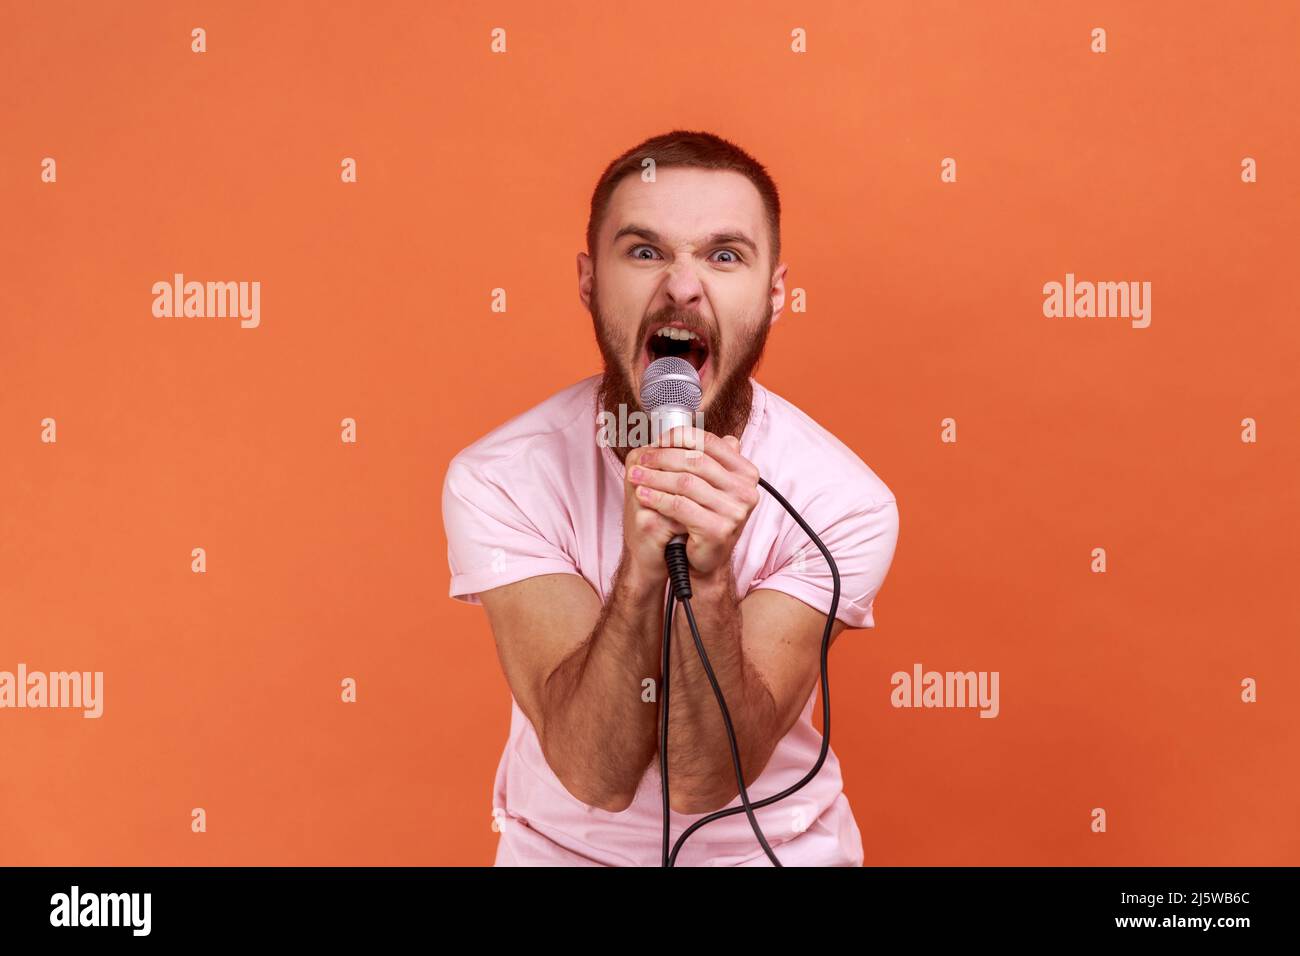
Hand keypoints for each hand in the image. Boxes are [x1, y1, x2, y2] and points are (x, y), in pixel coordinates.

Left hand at [625, 426, 759, 578]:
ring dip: (655, 477)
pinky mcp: (718, 530)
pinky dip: (657, 498)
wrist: (707, 558)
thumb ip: (701, 457)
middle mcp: (746, 491)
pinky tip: (642, 495)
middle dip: (662, 457)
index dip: (680, 437)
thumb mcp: (708, 484)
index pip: (710, 442)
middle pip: (696, 461)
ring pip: (685, 483)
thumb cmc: (704, 517)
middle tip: (640, 459)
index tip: (656, 441)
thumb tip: (676, 428)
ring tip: (635, 476)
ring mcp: (735, 512)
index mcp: (746, 473)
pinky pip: (680, 506)